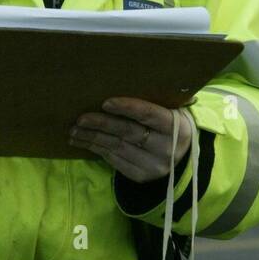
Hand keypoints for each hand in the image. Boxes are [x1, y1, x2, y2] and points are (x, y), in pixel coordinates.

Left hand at [69, 97, 192, 182]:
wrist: (183, 155)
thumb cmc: (171, 123)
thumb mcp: (171, 111)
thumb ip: (153, 101)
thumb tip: (118, 83)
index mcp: (177, 127)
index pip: (150, 115)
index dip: (127, 108)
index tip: (105, 102)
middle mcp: (166, 149)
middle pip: (128, 133)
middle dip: (102, 124)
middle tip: (81, 118)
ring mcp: (154, 166)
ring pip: (117, 148)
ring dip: (93, 138)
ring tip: (74, 130)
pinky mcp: (141, 176)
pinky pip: (115, 161)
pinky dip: (98, 149)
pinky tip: (85, 141)